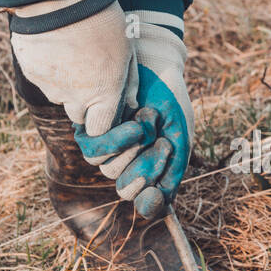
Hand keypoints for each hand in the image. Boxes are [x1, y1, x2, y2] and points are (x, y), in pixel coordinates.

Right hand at [10, 0, 152, 171]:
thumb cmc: (103, 20)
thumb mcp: (127, 48)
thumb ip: (129, 81)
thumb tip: (130, 104)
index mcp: (104, 94)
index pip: (101, 130)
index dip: (102, 121)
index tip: (103, 108)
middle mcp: (76, 98)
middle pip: (78, 116)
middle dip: (83, 103)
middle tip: (87, 75)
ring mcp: (51, 87)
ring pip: (58, 96)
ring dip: (64, 85)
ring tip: (70, 54)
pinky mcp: (32, 73)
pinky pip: (41, 79)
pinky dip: (47, 68)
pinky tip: (54, 45)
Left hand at [111, 16, 193, 219]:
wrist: (154, 64)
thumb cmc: (170, 101)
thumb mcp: (180, 138)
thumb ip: (173, 173)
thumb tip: (161, 205)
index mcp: (148, 171)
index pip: (144, 201)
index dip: (148, 200)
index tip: (156, 193)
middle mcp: (126, 164)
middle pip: (126, 189)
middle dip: (146, 167)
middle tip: (162, 141)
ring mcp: (107, 149)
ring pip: (110, 170)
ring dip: (135, 147)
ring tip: (148, 120)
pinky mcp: (90, 131)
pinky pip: (94, 150)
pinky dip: (116, 137)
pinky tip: (132, 119)